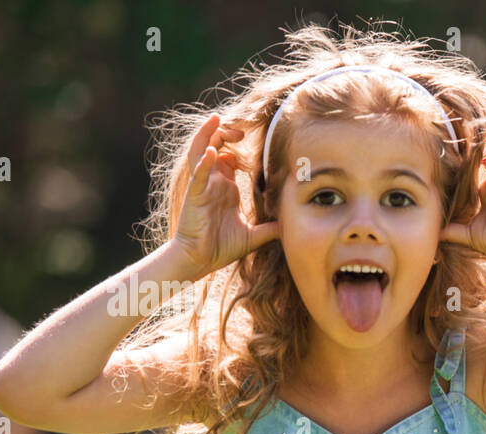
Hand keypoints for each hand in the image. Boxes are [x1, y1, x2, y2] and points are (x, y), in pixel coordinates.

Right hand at [170, 113, 279, 280]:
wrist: (200, 260)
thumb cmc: (221, 247)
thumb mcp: (253, 236)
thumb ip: (271, 229)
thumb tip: (291, 228)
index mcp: (225, 188)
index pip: (230, 157)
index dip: (240, 147)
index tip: (255, 143)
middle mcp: (213, 182)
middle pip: (215, 147)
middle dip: (226, 133)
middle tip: (241, 130)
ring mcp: (202, 187)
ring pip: (200, 152)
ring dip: (207, 135)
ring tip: (216, 120)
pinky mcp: (194, 196)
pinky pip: (197, 175)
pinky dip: (203, 162)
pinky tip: (211, 152)